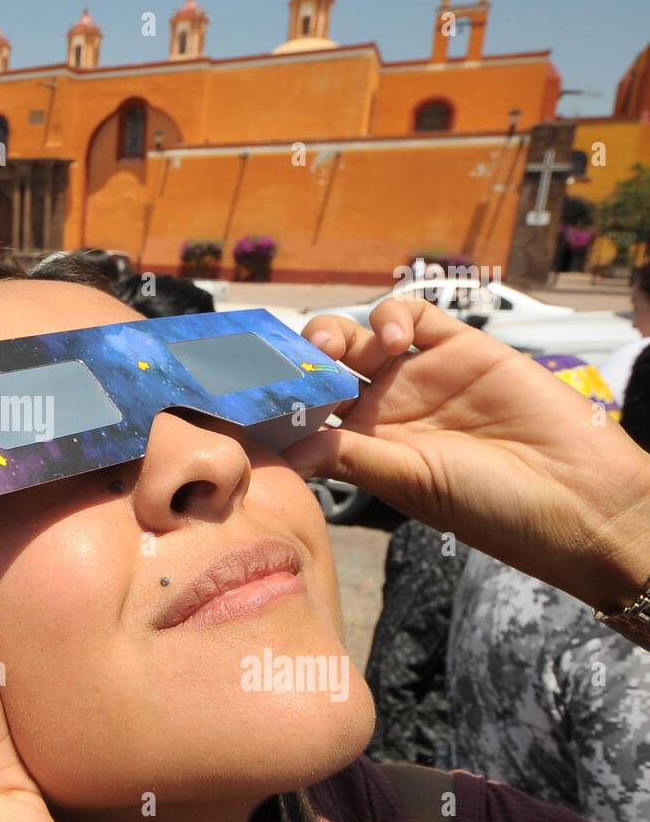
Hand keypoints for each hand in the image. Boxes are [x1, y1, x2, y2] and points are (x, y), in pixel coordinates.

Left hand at [283, 296, 649, 614]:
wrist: (574, 495)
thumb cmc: (490, 506)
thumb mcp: (411, 482)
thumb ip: (351, 458)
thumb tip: (287, 453)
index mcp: (362, 446)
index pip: (305, 414)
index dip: (277, 400)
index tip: (248, 394)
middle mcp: (384, 408)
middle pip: (323, 368)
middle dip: (299, 359)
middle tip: (293, 363)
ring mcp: (419, 376)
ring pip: (358, 336)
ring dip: (338, 333)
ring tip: (342, 349)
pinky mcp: (458, 347)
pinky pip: (413, 315)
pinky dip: (393, 317)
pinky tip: (397, 340)